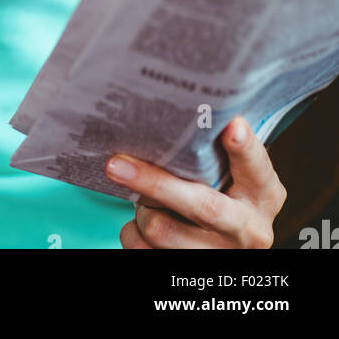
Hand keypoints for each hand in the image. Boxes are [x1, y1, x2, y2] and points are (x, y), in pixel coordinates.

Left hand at [107, 117, 287, 248]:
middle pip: (202, 206)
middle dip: (155, 183)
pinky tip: (142, 221)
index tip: (232, 126)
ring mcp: (220, 256)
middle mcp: (248, 229)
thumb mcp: (234, 175)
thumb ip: (217, 150)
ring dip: (143, 208)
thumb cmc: (221, 194)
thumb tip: (178, 109)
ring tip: (145, 196)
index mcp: (263, 195)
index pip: (256, 167)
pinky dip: (133, 232)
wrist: (221, 246)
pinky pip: (143, 250)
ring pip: (162, 230)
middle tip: (116, 164)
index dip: (244, 148)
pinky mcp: (190, 271)